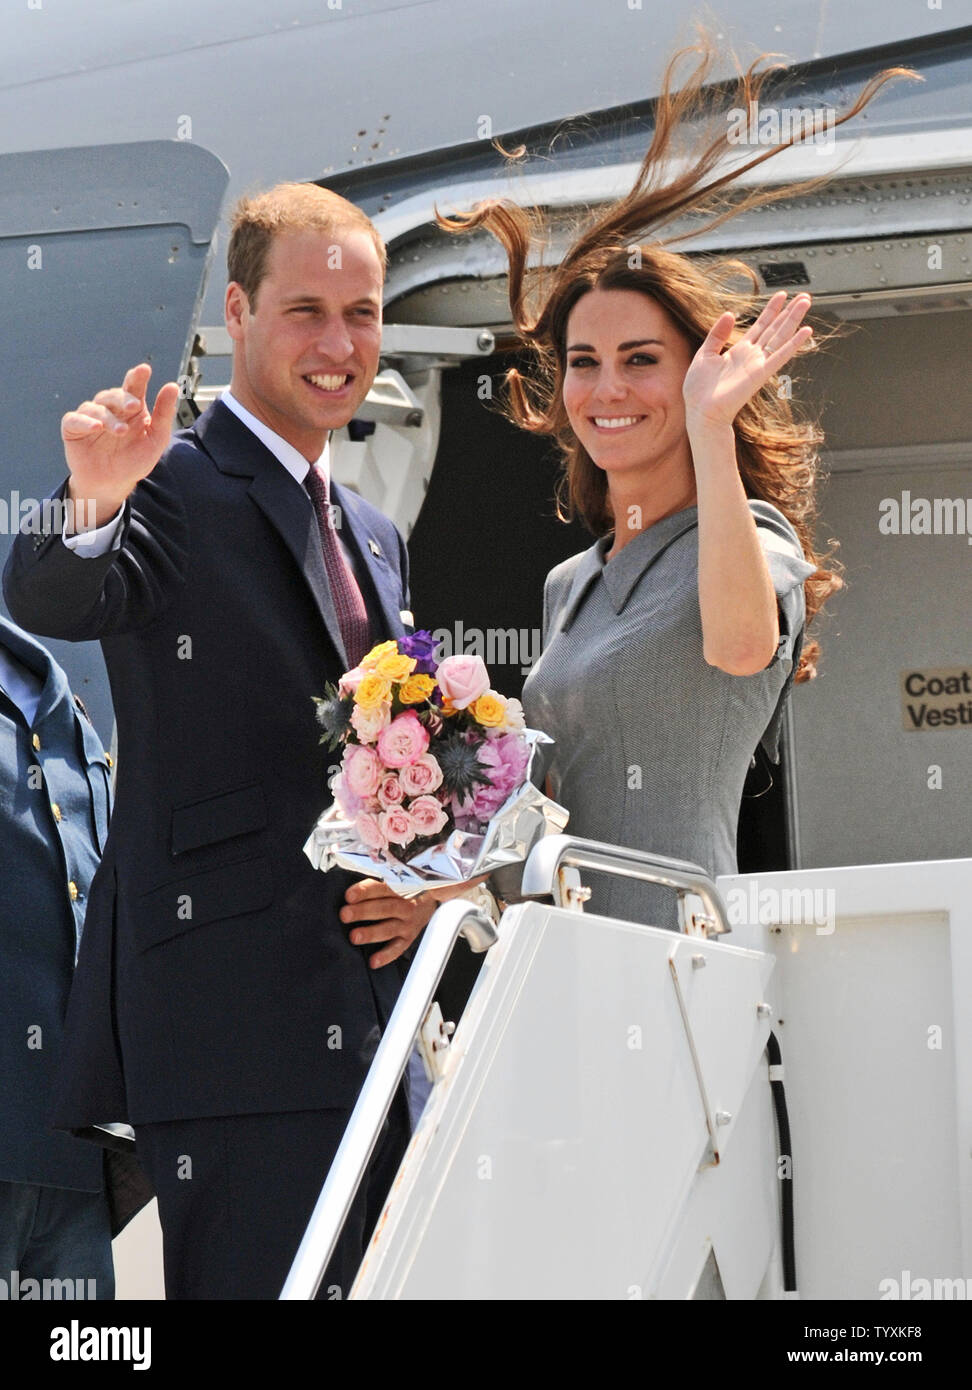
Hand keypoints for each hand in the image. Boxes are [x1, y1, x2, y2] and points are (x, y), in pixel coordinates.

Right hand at [63, 363, 179, 527]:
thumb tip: (172, 386)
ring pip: (96, 407)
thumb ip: (164, 413)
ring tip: (121, 431)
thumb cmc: (134, 460)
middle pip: (114, 395)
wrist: (113, 484)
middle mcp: (110, 408)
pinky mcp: (73, 428)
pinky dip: (84, 422)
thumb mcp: (156, 439)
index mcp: (130, 407)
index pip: (133, 386)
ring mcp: (90, 416)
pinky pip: (74, 419)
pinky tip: (96, 428)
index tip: (144, 370)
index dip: (137, 377)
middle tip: (134, 406)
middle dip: (123, 398)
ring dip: (109, 417)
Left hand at [340, 879, 438, 968]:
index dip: (365, 891)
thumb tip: (353, 886)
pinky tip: (373, 961)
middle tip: (345, 914)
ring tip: (354, 936)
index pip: (382, 888)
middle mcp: (406, 906)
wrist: (430, 900)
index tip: (349, 896)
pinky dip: (386, 956)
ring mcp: (408, 923)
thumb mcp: (396, 880)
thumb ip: (377, 882)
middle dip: (363, 911)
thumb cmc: (404, 889)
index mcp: (401, 888)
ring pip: (389, 929)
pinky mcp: (409, 938)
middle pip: (384, 908)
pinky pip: (398, 949)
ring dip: (371, 933)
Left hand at [681, 291, 812, 433]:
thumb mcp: (704, 354)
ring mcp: (758, 364)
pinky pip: (780, 356)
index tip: (782, 295)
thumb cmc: (699, 389)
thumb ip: (717, 334)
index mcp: (739, 351)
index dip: (771, 310)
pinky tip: (806, 331)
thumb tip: (730, 313)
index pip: (760, 326)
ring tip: (806, 302)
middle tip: (805, 296)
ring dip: (794, 320)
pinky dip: (793, 344)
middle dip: (789, 312)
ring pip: (780, 337)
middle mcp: (752, 356)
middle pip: (775, 329)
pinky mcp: (760, 374)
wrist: (700, 411)